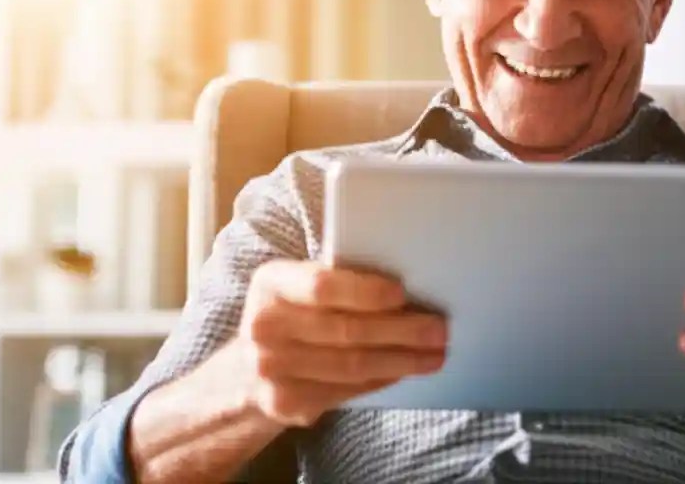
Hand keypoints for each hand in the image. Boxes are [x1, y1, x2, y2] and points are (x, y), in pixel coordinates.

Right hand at [236, 260, 447, 426]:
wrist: (246, 372)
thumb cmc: (293, 316)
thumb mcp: (299, 286)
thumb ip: (338, 281)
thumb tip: (406, 290)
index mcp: (271, 283)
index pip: (322, 287)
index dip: (365, 292)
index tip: (402, 294)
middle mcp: (264, 326)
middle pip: (346, 330)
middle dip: (401, 331)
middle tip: (438, 329)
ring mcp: (271, 369)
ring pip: (352, 365)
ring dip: (401, 360)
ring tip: (434, 354)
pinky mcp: (286, 402)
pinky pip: (347, 390)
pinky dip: (382, 379)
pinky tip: (405, 370)